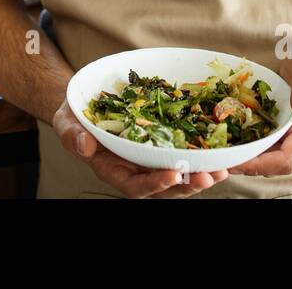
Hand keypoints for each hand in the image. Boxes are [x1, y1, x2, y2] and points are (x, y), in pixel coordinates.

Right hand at [51, 100, 230, 197]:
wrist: (88, 104)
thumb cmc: (76, 118)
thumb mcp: (68, 124)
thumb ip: (73, 136)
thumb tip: (84, 145)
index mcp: (114, 170)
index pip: (136, 187)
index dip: (155, 184)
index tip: (173, 174)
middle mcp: (137, 170)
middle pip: (165, 187)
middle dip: (188, 184)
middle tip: (209, 176)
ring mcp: (153, 160)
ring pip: (180, 175)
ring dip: (202, 174)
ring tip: (223, 168)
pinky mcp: (165, 145)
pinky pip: (185, 155)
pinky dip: (203, 155)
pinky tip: (221, 150)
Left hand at [227, 52, 291, 177]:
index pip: (286, 160)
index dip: (258, 164)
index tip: (233, 161)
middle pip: (278, 167)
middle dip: (249, 166)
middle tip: (221, 160)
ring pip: (277, 164)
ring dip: (252, 162)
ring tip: (226, 153)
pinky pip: (278, 156)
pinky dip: (259, 154)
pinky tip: (240, 147)